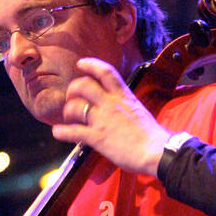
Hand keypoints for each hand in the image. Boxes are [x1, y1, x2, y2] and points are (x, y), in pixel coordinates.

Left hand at [52, 58, 169, 176]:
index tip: (80, 63)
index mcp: (123, 95)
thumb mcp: (138, 110)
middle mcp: (110, 104)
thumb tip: (117, 107)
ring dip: (67, 112)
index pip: (105, 72)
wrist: (157, 151)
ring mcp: (102, 120)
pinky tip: (58, 132)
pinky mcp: (97, 137)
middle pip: (83, 85)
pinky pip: (72, 131)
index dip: (90, 65)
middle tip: (71, 98)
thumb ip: (124, 105)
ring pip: (75, 107)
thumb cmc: (151, 135)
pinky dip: (61, 131)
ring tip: (68, 119)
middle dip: (72, 90)